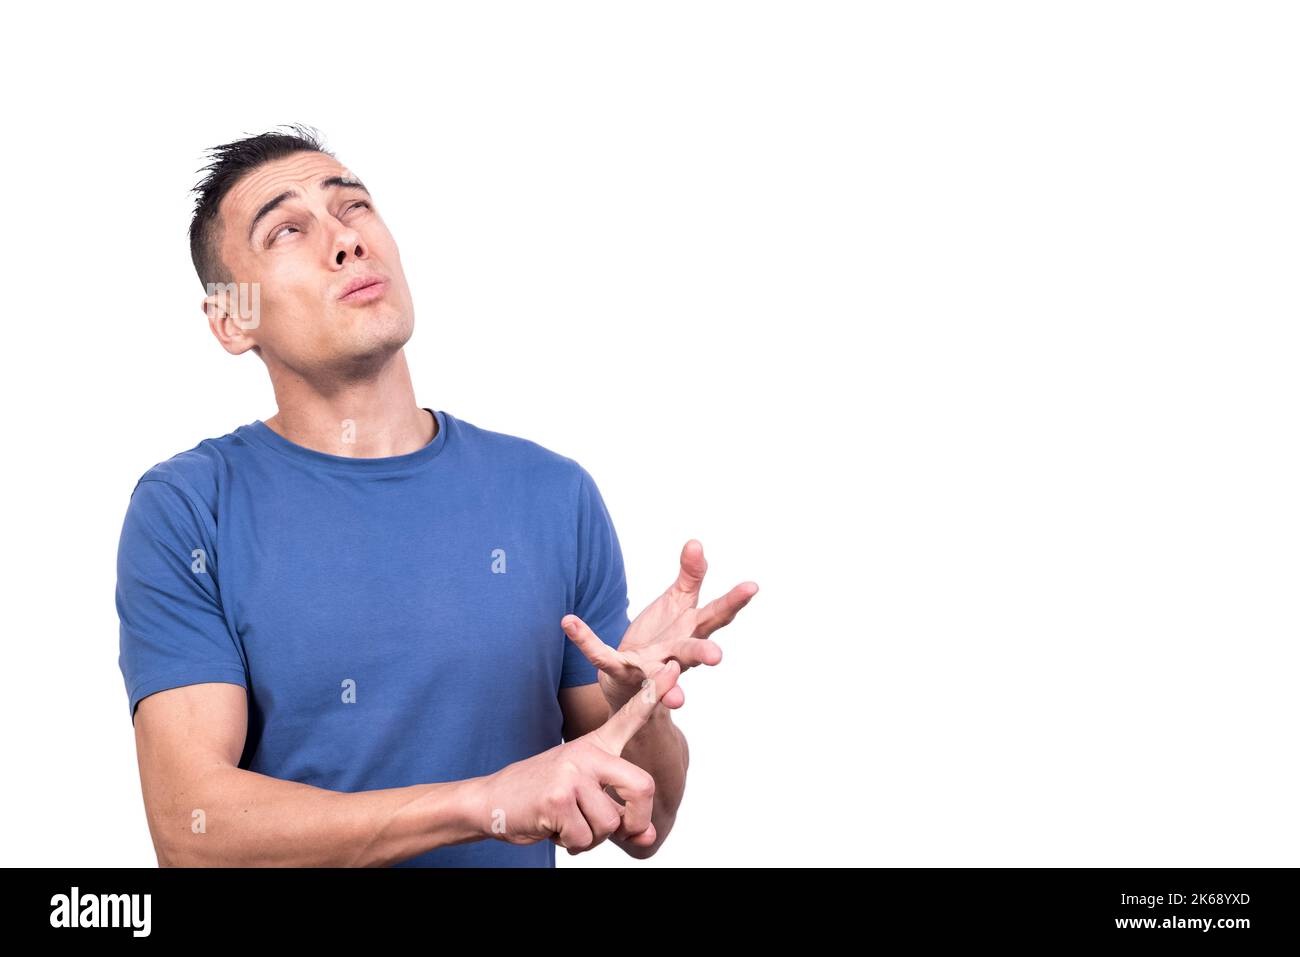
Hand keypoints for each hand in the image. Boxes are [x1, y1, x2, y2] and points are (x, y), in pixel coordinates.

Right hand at [474, 659, 681, 853]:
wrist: (493, 800)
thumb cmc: (545, 798)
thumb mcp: (586, 799)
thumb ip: (621, 813)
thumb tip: (648, 837)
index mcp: (596, 746)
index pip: (631, 717)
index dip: (654, 693)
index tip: (673, 667)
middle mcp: (588, 753)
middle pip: (642, 788)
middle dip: (636, 821)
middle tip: (622, 832)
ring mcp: (572, 773)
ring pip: (610, 824)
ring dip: (593, 837)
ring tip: (569, 823)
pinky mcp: (557, 798)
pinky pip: (584, 838)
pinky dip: (573, 844)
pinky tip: (554, 828)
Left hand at [562, 539, 757, 712]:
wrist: (630, 683)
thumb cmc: (660, 639)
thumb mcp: (678, 603)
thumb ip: (691, 575)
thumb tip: (697, 543)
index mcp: (691, 632)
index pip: (716, 615)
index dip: (734, 600)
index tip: (752, 586)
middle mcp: (675, 654)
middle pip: (691, 652)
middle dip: (703, 653)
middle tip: (717, 657)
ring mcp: (649, 667)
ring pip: (658, 675)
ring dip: (667, 686)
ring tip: (678, 701)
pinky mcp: (620, 671)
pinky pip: (602, 656)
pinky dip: (585, 640)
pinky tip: (568, 622)